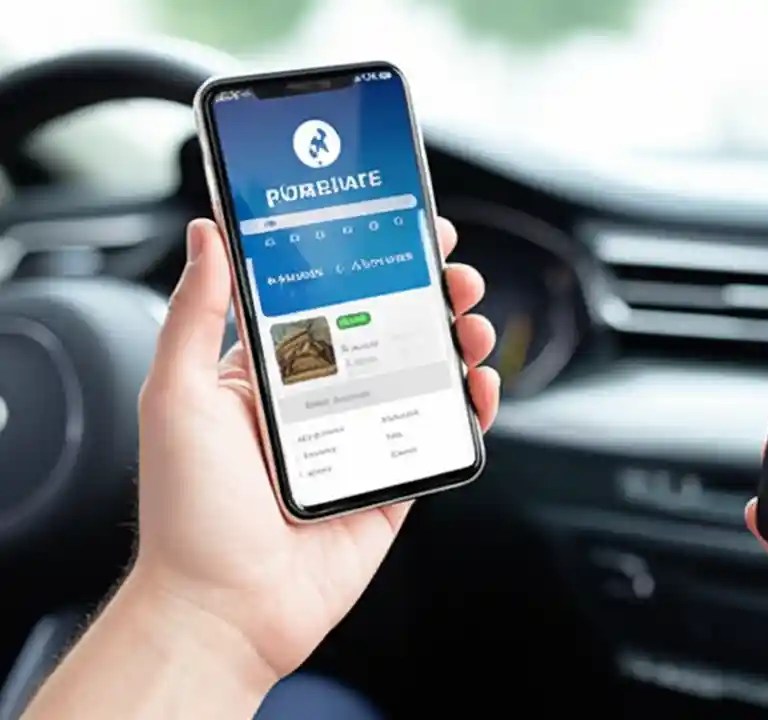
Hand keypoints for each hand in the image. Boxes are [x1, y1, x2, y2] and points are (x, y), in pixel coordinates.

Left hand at [132, 218, 498, 679]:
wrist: (225, 609)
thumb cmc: (189, 511)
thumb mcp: (177, 395)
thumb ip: (196, 313)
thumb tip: (206, 235)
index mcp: (267, 375)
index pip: (326, 299)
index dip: (367, 262)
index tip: (402, 228)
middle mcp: (317, 402)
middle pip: (387, 331)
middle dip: (428, 296)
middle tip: (455, 276)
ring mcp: (358, 443)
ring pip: (421, 377)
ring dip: (455, 343)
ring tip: (471, 325)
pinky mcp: (390, 484)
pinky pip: (437, 437)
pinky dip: (468, 409)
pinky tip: (479, 387)